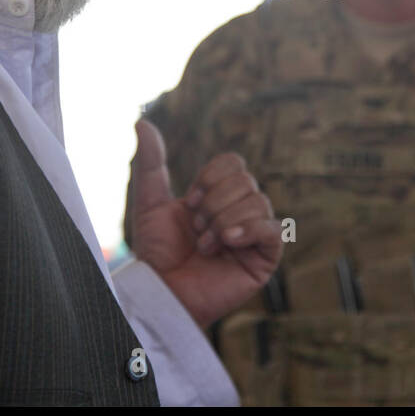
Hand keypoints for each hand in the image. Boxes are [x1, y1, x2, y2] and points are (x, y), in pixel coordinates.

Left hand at [127, 119, 282, 328]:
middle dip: (214, 203)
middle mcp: (241, 212)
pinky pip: (273, 229)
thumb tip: (141, 122)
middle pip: (245, 180)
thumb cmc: (156, 254)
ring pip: (258, 201)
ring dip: (223, 220)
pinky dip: (248, 229)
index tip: (188, 203)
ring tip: (206, 245)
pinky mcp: (265, 258)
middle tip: (196, 229)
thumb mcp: (150, 203)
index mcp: (219, 196)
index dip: (210, 177)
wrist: (161, 293)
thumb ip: (150, 163)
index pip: (234, 163)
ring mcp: (255, 234)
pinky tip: (227, 241)